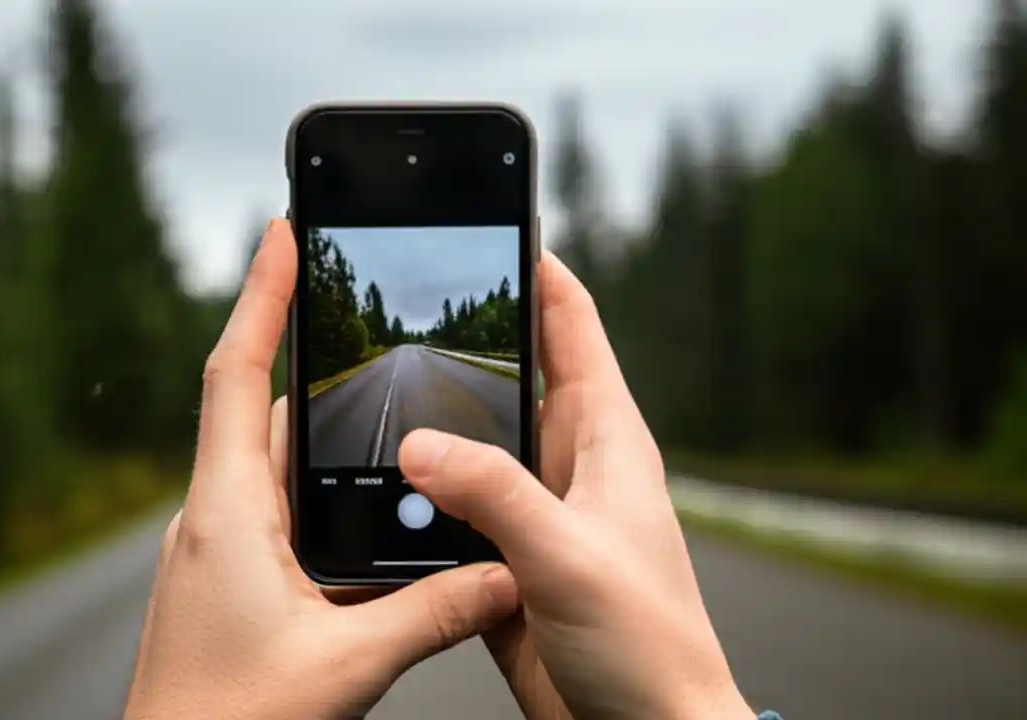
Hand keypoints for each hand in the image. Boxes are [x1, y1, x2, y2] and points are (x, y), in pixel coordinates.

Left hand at [123, 219, 519, 719]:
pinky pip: (274, 509)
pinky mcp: (227, 582)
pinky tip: (356, 500)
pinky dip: (314, 485)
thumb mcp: (347, 666)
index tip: (280, 231)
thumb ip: (431, 613)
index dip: (260, 296)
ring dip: (314, 424)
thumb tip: (503, 575)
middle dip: (299, 345)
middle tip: (341, 292)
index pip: (237, 376)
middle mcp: (213, 519)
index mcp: (226, 515)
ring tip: (367, 388)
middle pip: (258, 407)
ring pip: (270, 463)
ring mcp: (216, 550)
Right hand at [398, 252, 752, 719]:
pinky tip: (385, 485)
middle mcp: (571, 464)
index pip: (574, 328)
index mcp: (608, 441)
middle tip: (406, 302)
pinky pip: (455, 504)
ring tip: (377, 389)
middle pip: (512, 374)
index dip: (538, 269)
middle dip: (463, 338)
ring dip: (435, 422)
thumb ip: (496, 494)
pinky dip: (423, 491)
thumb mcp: (571, 557)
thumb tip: (422, 444)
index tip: (495, 224)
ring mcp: (536, 509)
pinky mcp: (506, 556)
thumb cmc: (649, 645)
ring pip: (475, 440)